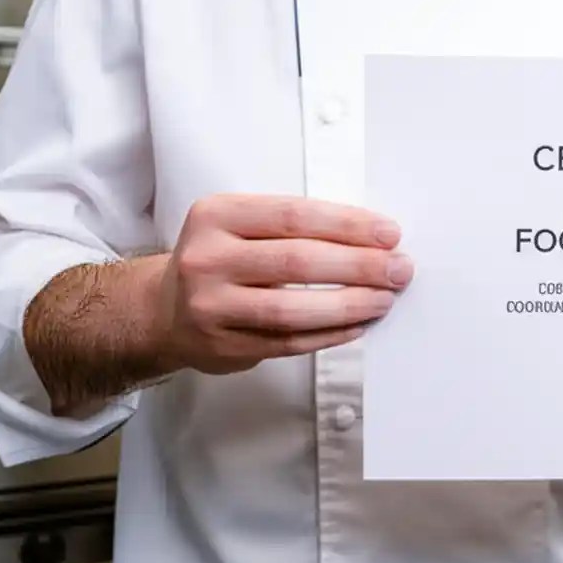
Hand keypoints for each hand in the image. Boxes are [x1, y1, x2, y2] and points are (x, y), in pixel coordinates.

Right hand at [154, 194, 413, 374]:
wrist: (164, 310)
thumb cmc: (221, 260)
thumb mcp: (240, 225)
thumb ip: (294, 227)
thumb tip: (373, 238)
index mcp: (216, 215)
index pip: (293, 215)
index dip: (348, 225)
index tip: (389, 233)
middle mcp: (207, 259)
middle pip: (298, 261)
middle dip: (360, 266)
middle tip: (399, 269)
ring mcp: (211, 307)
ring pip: (293, 309)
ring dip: (350, 304)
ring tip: (384, 298)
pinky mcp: (223, 347)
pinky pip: (288, 342)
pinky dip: (330, 334)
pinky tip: (358, 324)